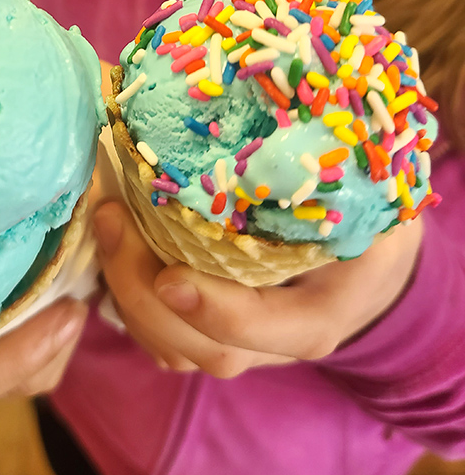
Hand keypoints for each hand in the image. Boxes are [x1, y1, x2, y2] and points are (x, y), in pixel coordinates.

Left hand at [93, 200, 422, 377]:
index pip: (265, 329)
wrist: (368, 265)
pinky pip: (158, 333)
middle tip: (110, 218)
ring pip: (169, 346)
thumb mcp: (368, 201)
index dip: (214, 311)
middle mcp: (273, 343)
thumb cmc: (367, 221)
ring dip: (124, 291)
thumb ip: (333, 189)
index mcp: (318, 314)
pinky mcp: (208, 329)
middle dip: (142, 289)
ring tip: (105, 221)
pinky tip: (112, 243)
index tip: (170, 275)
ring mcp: (237, 343)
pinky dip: (126, 296)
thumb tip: (283, 127)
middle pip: (200, 347)